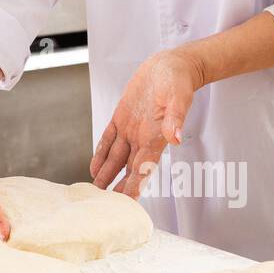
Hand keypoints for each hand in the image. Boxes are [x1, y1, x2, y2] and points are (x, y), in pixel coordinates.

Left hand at [91, 48, 203, 198]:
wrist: (172, 66)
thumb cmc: (179, 81)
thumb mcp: (179, 97)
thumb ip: (176, 117)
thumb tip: (176, 138)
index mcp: (156, 136)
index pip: (144, 167)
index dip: (136, 185)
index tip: (127, 203)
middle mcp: (143, 137)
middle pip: (129, 169)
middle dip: (118, 187)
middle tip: (105, 206)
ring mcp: (131, 128)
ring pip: (116, 157)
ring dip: (106, 174)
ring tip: (96, 191)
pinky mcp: (122, 117)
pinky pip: (109, 139)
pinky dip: (101, 153)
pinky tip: (94, 167)